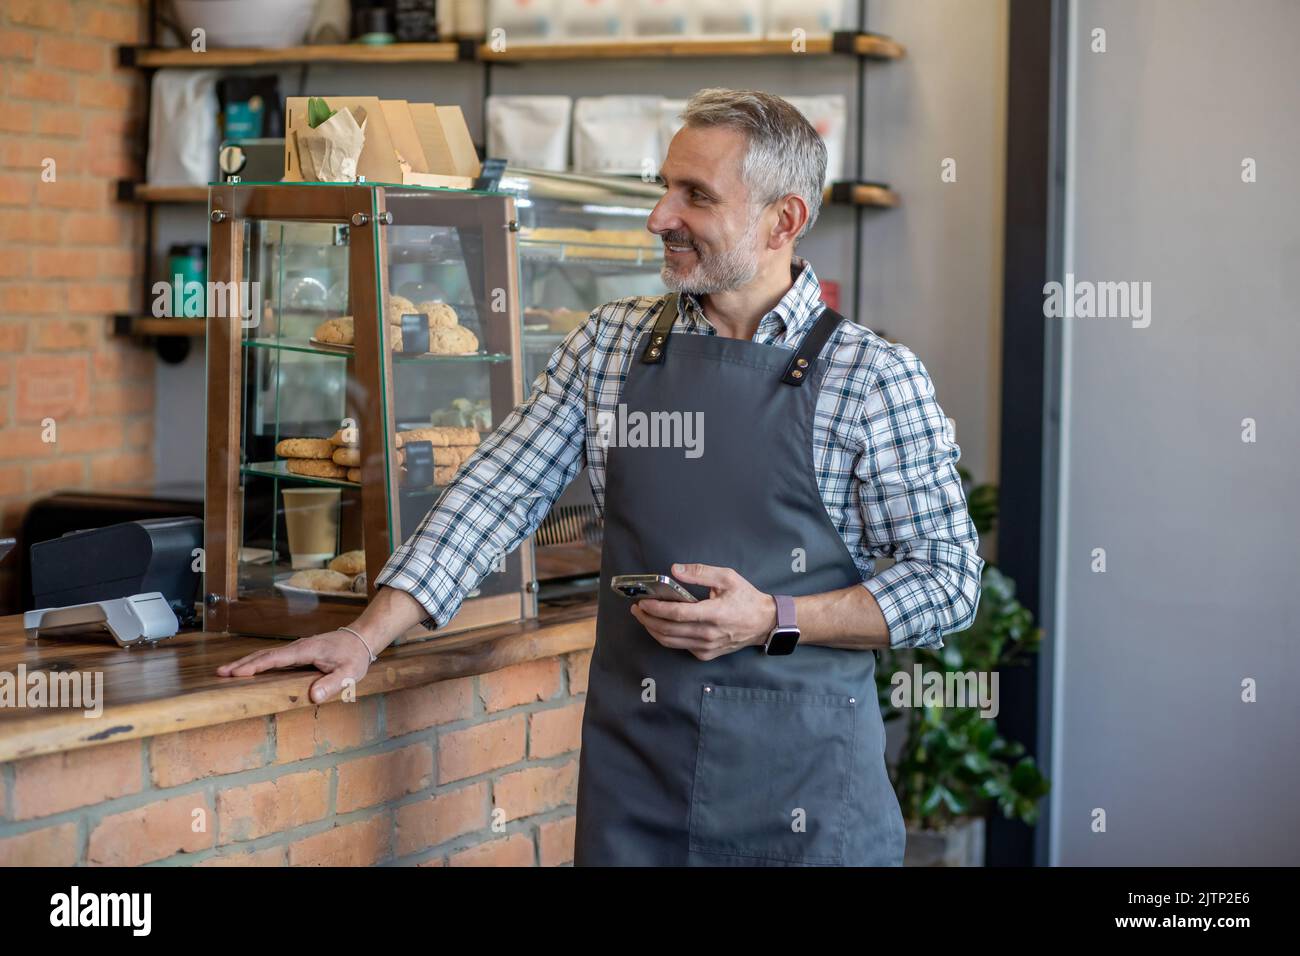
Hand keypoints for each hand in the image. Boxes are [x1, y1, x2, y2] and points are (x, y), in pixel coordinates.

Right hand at [216, 629, 373, 703]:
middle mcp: (297, 647)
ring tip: (225, 672)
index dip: (256, 665)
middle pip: (265, 655)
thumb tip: (313, 696)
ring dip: (245, 662)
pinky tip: (246, 670)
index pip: (277, 658)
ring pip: (266, 655)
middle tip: (220, 673)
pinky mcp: (297, 652)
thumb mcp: (350, 673)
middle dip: (242, 664)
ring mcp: (296, 649)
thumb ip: (333, 684)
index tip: (237, 673)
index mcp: (307, 650)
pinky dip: (256, 662)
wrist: (361, 639)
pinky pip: (272, 657)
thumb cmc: (355, 656)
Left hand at [629, 562, 776, 660]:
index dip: (656, 608)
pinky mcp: (706, 654)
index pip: (677, 614)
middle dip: (647, 619)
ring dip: (652, 629)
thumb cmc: (746, 599)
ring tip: (643, 617)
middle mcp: (708, 633)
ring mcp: (706, 647)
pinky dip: (666, 637)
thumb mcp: (727, 577)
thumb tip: (675, 570)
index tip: (643, 601)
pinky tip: (660, 626)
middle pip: (668, 630)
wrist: (764, 623)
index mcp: (714, 614)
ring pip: (670, 641)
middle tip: (637, 608)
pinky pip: (680, 646)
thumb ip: (700, 572)